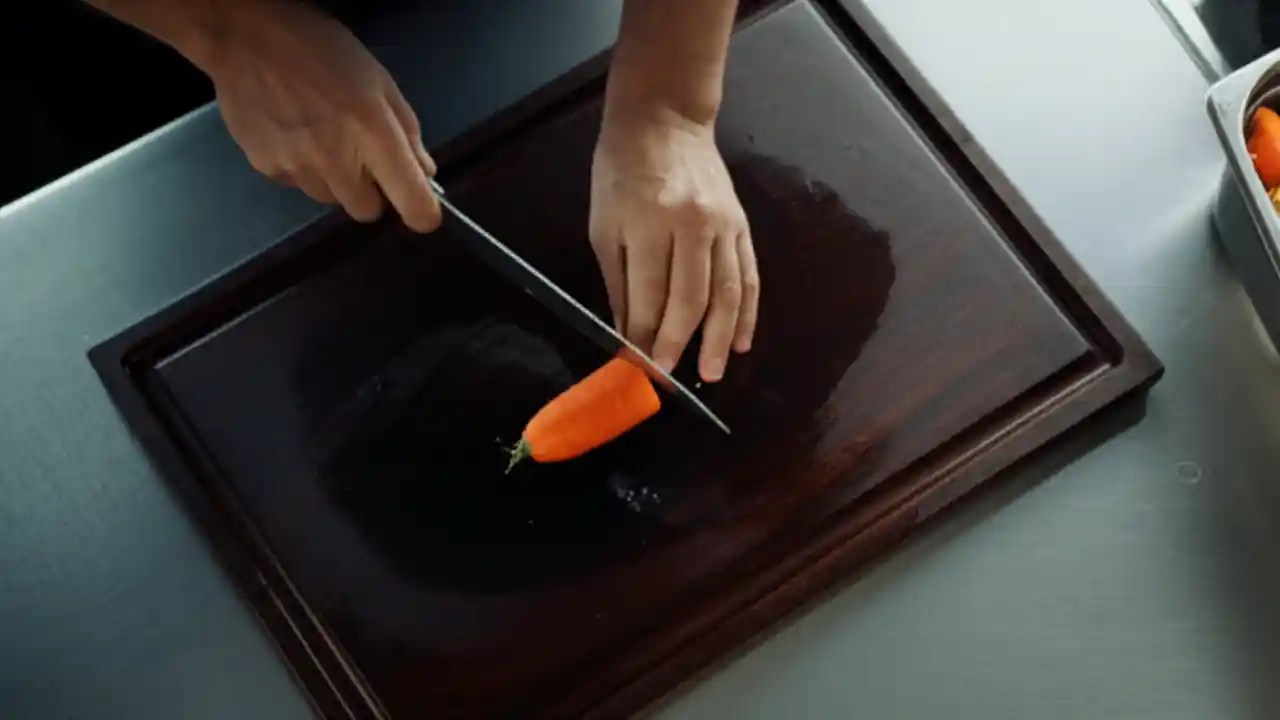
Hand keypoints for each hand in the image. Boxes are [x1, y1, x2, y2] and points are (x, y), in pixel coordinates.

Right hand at [195, 0, 439, 230]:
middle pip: (367, 211)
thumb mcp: (380, 81)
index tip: (422, 209)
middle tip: (362, 156)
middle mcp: (336, 161)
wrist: (245, 36)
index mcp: (373, 134)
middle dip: (371, 191)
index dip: (422, 213)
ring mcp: (298, 168)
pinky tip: (294, 132)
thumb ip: (407, 131)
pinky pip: (297, 184)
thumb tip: (424, 173)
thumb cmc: (322, 50)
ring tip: (322, 136)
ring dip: (334, 179)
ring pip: (330, 199)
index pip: (411, 202)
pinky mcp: (267, 169)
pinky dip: (302, 168)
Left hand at [590, 111, 758, 382]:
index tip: (636, 368)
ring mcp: (723, 225)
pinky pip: (749, 276)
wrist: (664, 119)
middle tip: (670, 379)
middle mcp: (692, 225)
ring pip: (727, 293)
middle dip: (678, 344)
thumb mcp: (604, 225)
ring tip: (712, 373)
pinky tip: (741, 341)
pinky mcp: (742, 224)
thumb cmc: (621, 171)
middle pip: (691, 300)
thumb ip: (618, 282)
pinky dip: (747, 313)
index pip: (649, 296)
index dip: (643, 338)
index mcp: (649, 223)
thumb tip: (628, 335)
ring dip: (719, 338)